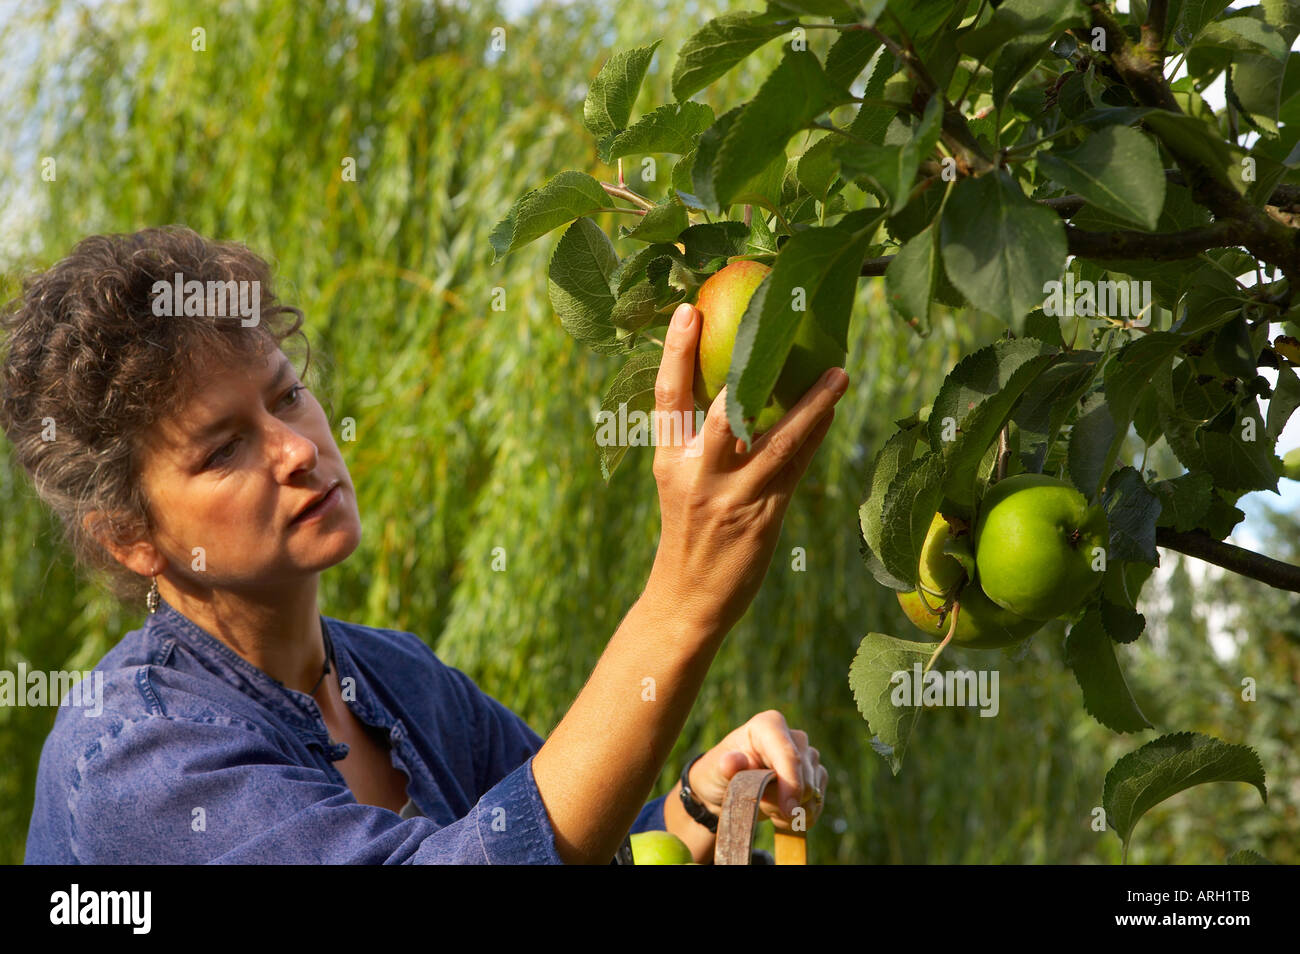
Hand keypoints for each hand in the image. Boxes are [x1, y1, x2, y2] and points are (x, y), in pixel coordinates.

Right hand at [643, 302, 848, 635]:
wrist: (687, 603)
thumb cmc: (687, 534)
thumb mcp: (678, 482)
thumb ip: (697, 440)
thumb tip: (730, 387)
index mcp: (669, 460)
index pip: (669, 397)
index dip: (678, 351)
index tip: (689, 309)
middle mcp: (698, 474)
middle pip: (726, 408)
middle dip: (753, 365)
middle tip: (777, 323)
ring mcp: (734, 496)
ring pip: (777, 438)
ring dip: (811, 403)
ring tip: (839, 371)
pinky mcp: (764, 516)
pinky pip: (796, 466)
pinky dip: (815, 434)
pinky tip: (832, 410)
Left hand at [689, 710, 827, 831]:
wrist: (727, 789)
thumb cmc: (720, 773)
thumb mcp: (716, 770)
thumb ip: (726, 766)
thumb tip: (732, 761)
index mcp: (769, 726)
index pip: (790, 756)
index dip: (792, 784)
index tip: (787, 810)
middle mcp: (795, 738)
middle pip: (805, 778)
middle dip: (784, 802)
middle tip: (760, 804)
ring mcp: (807, 756)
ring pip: (813, 793)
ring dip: (791, 812)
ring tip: (766, 808)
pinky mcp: (815, 776)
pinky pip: (816, 803)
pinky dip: (800, 817)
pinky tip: (780, 814)